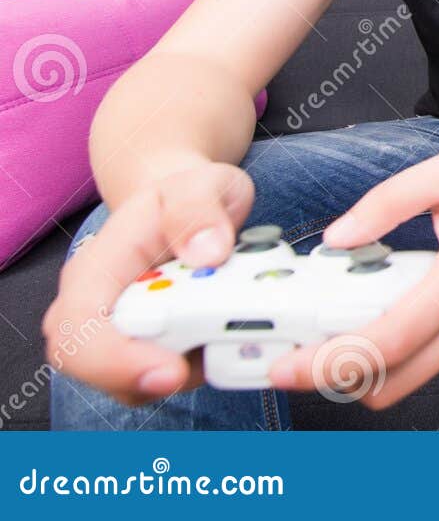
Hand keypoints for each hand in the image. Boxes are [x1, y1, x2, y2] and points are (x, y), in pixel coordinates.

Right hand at [42, 160, 254, 405]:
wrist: (191, 205)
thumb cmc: (188, 196)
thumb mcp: (201, 185)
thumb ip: (199, 210)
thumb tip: (207, 253)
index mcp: (96, 270)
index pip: (76, 329)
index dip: (113, 360)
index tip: (169, 369)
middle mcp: (99, 310)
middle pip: (103, 370)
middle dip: (157, 376)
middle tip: (213, 358)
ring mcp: (124, 335)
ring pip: (141, 383)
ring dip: (189, 371)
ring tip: (231, 332)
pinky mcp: (155, 350)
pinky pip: (173, 377)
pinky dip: (206, 366)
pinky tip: (232, 336)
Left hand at [268, 149, 438, 409]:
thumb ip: (384, 202)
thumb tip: (335, 240)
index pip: (390, 340)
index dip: (330, 362)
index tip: (285, 368)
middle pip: (391, 381)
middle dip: (333, 378)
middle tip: (295, 356)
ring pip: (407, 382)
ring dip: (364, 368)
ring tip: (339, 328)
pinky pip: (429, 368)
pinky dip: (396, 357)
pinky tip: (386, 318)